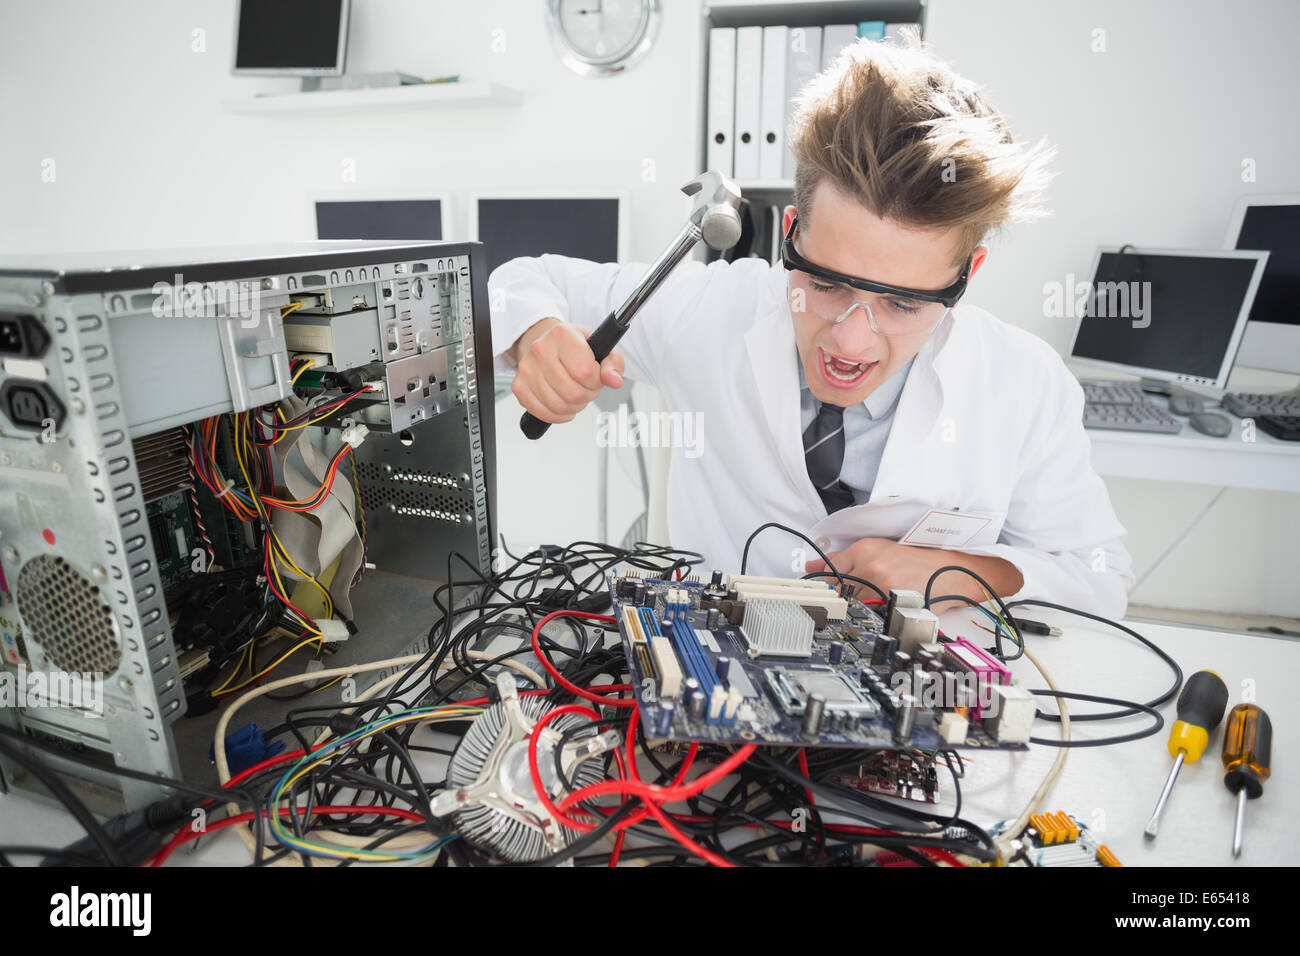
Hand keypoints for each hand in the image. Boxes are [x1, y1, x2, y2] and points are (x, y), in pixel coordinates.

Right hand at [509, 318, 624, 423]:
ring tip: (576, 393)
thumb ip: (613, 364)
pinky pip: (543, 413)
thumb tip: (614, 380)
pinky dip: (558, 415)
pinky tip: (563, 403)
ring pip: (558, 405)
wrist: (550, 344)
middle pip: (572, 392)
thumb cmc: (576, 347)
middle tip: (587, 387)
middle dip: (587, 395)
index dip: (596, 381)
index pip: (585, 372)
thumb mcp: (602, 349)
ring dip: (574, 406)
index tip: (596, 377)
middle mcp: (540, 349)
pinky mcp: (519, 386)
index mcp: (562, 334)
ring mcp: (527, 369)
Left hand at [805, 538, 1022, 602]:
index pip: (830, 570)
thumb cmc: (920, 563)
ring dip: (857, 609)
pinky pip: (869, 614)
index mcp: (866, 548)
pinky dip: (872, 617)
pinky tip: (882, 613)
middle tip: (849, 603)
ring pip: (852, 604)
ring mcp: (879, 584)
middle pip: (838, 590)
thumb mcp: (883, 551)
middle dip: (841, 598)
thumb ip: (846, 559)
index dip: (823, 584)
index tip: (818, 592)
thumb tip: (812, 566)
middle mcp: (869, 564)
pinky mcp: (891, 602)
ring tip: (875, 605)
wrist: (953, 573)